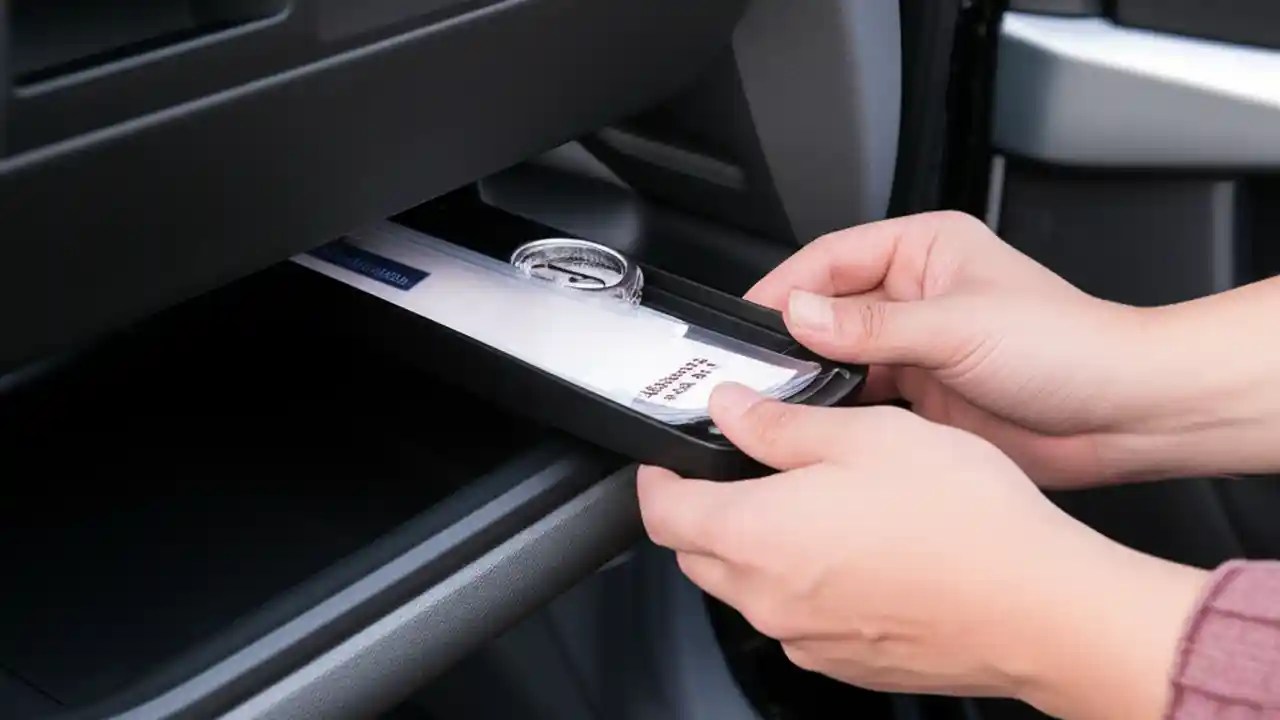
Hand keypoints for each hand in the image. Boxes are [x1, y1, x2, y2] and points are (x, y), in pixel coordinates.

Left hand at [637, 383, 1209, 719]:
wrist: (1039, 608)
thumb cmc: (965, 522)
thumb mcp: (864, 435)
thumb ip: (779, 423)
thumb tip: (730, 408)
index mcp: (756, 535)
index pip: (661, 512)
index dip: (656, 477)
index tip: (668, 458)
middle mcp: (769, 598)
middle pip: (697, 553)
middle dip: (701, 511)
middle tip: (739, 471)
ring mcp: (807, 638)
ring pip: (747, 588)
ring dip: (753, 548)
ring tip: (812, 505)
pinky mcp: (846, 663)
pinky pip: (796, 619)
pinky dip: (802, 584)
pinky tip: (855, 553)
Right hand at [743, 210, 1210, 487]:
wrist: (1123, 415)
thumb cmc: (1069, 347)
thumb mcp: (958, 326)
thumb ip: (871, 325)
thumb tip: (800, 314)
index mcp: (924, 250)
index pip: (830, 259)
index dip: (784, 287)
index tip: (746, 319)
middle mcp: (916, 295)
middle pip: (828, 310)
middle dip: (791, 338)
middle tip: (752, 369)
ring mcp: (917, 348)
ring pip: (841, 359)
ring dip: (814, 379)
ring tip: (778, 400)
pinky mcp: (923, 397)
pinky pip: (863, 400)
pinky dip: (839, 413)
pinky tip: (820, 427)